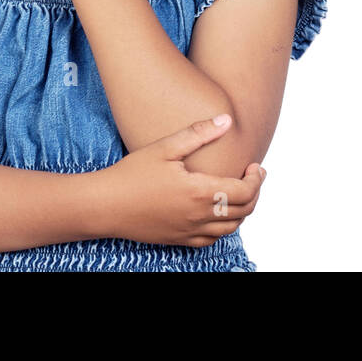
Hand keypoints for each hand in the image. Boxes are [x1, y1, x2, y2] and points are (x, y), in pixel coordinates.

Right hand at [95, 115, 265, 246]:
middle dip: (254, 193)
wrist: (104, 206)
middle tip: (253, 176)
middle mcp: (198, 216)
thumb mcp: (165, 148)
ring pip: (230, 228)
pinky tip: (217, 213)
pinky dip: (222, 228)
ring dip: (241, 211)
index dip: (256, 179)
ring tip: (238, 192)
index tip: (256, 166)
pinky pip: (210, 240)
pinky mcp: (177, 240)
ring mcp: (188, 231)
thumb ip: (198, 133)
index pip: (245, 192)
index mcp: (199, 192)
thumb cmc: (131, 174)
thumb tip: (227, 120)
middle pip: (243, 212)